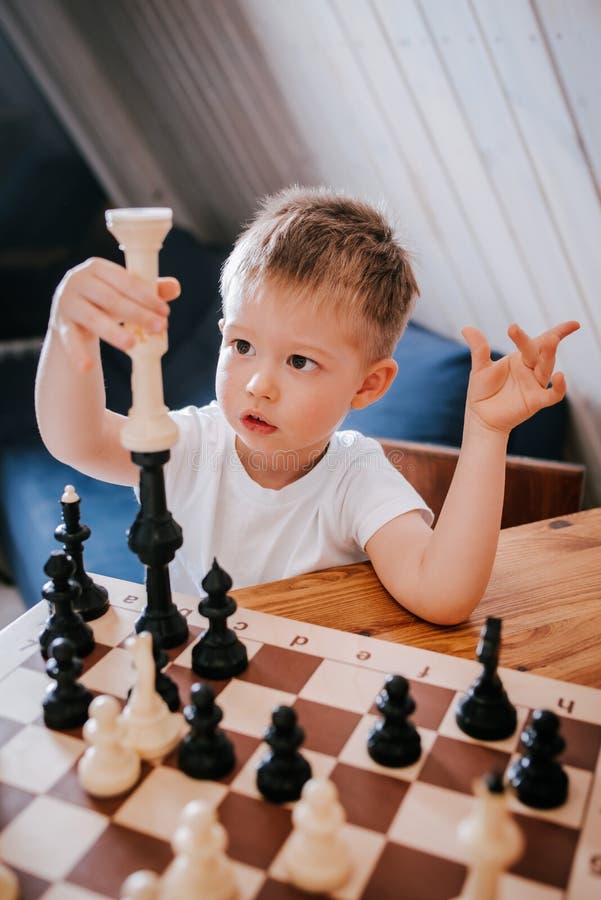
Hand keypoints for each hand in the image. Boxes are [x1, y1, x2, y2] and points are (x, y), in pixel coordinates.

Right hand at [49, 257, 179, 371]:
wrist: (70, 312)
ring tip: (132, 344)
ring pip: (93, 319)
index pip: (125, 280)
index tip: (165, 311)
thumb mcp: (124, 292)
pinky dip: (78, 354)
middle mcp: (78, 281)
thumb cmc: (104, 297)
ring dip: (113, 332)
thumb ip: (149, 289)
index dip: (146, 296)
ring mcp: (67, 303)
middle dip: (137, 314)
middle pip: (111, 299)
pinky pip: (70, 340)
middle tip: (159, 327)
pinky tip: (87, 367)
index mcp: (97, 267)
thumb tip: (176, 287)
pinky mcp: (61, 325)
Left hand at [462, 320, 579, 433]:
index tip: (573, 324)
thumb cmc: (483, 391)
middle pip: (541, 352)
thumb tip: (466, 328)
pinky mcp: (536, 401)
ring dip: (549, 356)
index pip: (541, 341)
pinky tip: (559, 377)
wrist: (481, 417)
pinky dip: (559, 387)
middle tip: (545, 333)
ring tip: (550, 341)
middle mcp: (532, 369)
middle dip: (545, 342)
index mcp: (521, 358)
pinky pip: (553, 394)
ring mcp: (535, 385)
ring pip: (546, 368)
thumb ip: (479, 349)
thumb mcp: (480, 368)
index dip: (560, 331)